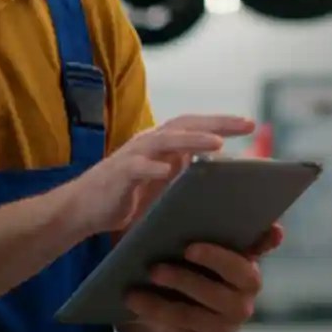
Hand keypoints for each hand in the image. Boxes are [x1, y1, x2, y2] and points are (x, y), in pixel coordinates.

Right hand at [62, 114, 256, 236]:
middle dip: (217, 122)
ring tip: (217, 143)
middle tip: (247, 124)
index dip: (221, 122)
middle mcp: (150, 142)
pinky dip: (153, 168)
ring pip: (166, 140)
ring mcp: (134, 156)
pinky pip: (138, 167)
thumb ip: (185, 178)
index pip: (195, 125)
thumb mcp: (162, 187)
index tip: (250, 124)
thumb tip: (222, 181)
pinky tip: (169, 171)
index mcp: (162, 144)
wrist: (81, 210)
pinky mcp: (119, 174)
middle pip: (187, 124)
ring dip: (192, 140)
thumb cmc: (126, 199)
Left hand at [124, 225, 284, 331]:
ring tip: (151, 271)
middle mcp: (245, 293)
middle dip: (213, 258)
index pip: (264, 244)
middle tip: (186, 247)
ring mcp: (227, 320)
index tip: (268, 227)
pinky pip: (181, 325)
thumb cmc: (181, 266)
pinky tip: (133, 298)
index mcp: (247, 260)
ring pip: (207, 302)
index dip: (267, 237)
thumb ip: (194, 214)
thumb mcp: (187, 240)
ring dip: (179, 284)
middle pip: (239, 274)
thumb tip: (183, 167)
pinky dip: (155, 309)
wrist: (167, 315)